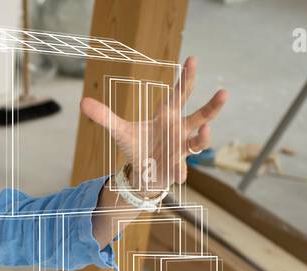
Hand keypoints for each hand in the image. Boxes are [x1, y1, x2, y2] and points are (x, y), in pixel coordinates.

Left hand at [81, 55, 227, 193]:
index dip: (186, 77)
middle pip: (200, 115)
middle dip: (213, 105)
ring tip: (205, 131)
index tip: (193, 59)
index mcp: (168, 115)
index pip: (180, 93)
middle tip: (224, 92)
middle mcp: (180, 130)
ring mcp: (181, 149)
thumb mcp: (118, 131)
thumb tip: (82, 102)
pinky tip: (179, 175)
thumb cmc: (136, 146)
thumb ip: (104, 116)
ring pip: (199, 142)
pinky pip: (181, 169)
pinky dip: (179, 171)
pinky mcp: (176, 167)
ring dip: (204, 137)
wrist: (141, 172)